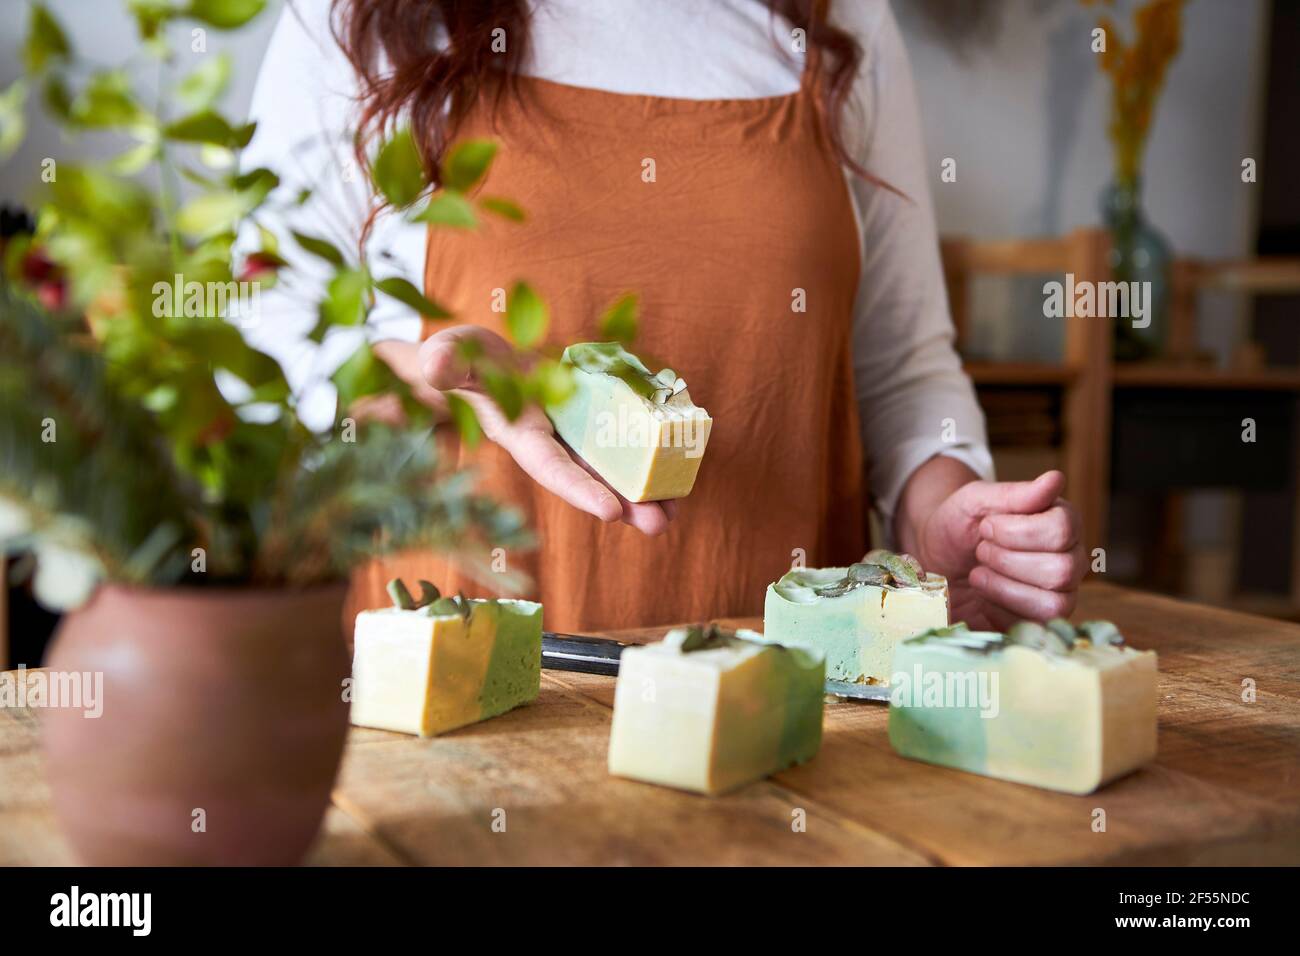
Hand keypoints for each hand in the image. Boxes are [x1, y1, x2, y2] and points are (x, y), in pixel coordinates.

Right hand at [417, 326, 675, 535]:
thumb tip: (435, 366)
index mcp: (519, 433)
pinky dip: (648, 454)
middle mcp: (551, 442)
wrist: (478, 361)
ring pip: (611, 468)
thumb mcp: (452, 354)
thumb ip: (447, 361)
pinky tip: (677, 467)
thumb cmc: (462, 359)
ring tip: (674, 511)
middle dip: (624, 502)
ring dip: (643, 490)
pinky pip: (622, 440)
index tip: (610, 512)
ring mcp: (572, 434)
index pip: (550, 466)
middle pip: (589, 479)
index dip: (578, 488)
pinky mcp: (589, 419)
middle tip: (659, 524)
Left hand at [912, 470, 1084, 630]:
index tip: (986, 526)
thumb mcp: (974, 501)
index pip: (1063, 529)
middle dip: (1006, 560)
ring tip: (979, 573)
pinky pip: (1034, 624)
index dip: (1016, 531)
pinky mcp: (1040, 620)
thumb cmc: (958, 525)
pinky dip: (1000, 608)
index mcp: (1061, 520)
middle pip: (1061, 569)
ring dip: (1003, 586)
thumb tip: (1055, 479)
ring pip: (1053, 602)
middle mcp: (1071, 557)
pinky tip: (984, 594)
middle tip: (981, 550)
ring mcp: (1060, 592)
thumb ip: (1014, 493)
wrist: (935, 561)